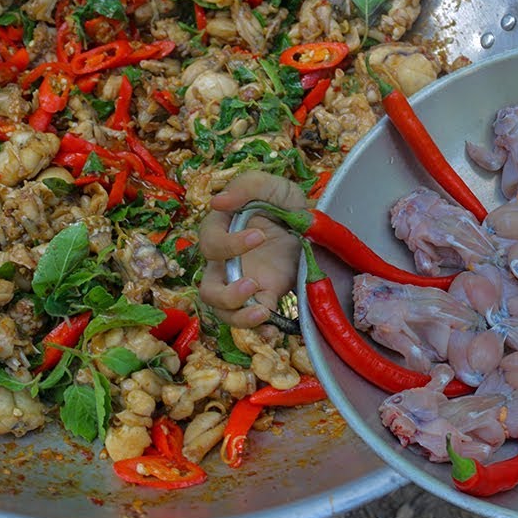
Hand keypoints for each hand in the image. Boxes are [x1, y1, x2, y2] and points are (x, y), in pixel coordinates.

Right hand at [198, 171, 306, 327]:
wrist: (310, 223)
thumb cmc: (283, 201)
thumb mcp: (271, 186)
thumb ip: (247, 186)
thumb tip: (218, 202)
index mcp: (221, 231)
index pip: (210, 243)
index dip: (229, 244)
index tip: (259, 236)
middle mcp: (225, 262)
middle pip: (207, 289)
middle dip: (226, 293)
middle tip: (252, 284)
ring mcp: (243, 283)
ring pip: (223, 312)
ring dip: (239, 317)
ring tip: (263, 311)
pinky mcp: (264, 296)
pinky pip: (252, 320)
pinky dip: (259, 331)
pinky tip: (273, 330)